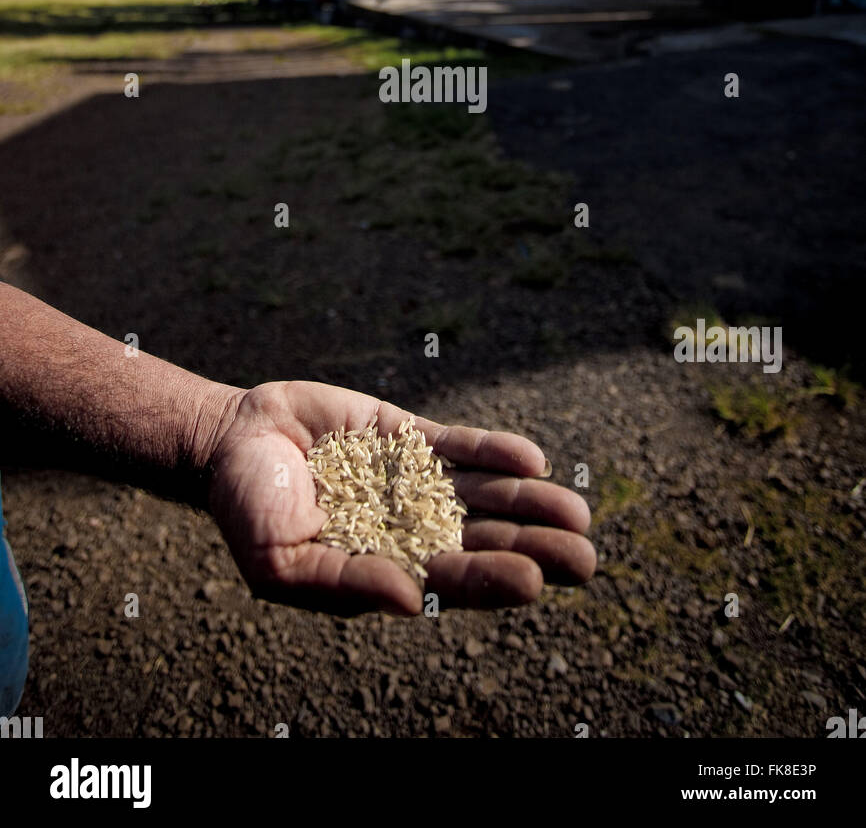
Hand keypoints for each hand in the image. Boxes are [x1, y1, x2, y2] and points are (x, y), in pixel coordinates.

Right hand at [207, 380, 594, 614]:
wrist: (230, 442)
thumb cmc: (250, 515)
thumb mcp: (283, 564)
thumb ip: (347, 582)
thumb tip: (412, 602)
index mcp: (384, 569)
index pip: (449, 582)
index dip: (490, 581)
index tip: (532, 581)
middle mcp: (409, 528)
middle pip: (482, 542)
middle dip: (534, 549)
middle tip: (583, 558)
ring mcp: (412, 480)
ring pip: (483, 495)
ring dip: (530, 503)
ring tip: (576, 513)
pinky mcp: (407, 436)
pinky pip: (458, 445)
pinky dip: (495, 451)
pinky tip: (532, 460)